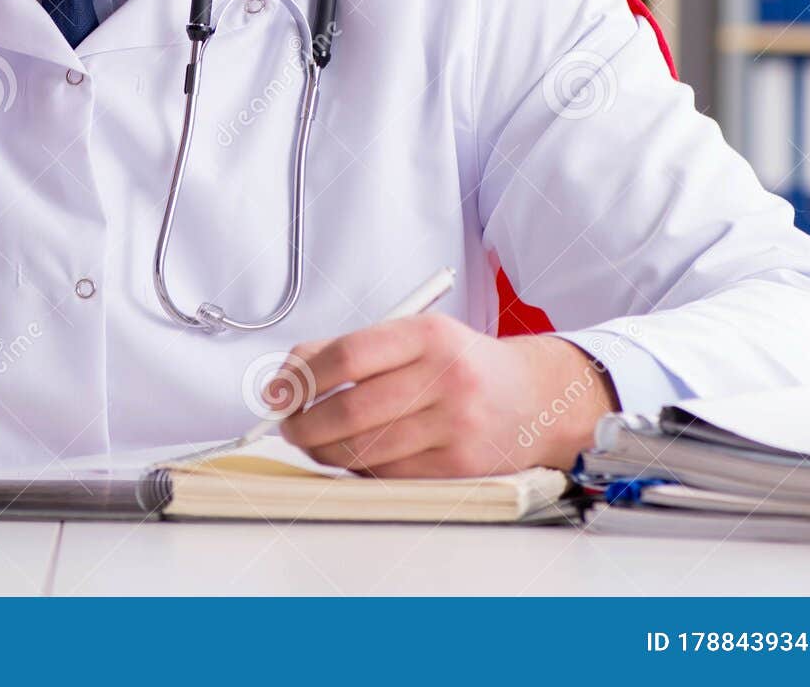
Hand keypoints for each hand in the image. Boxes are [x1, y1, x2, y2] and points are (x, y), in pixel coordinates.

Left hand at [273, 315, 617, 476]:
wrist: (533, 397)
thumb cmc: (460, 364)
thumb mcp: (413, 336)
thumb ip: (348, 349)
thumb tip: (286, 378)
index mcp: (427, 335)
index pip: (347, 356)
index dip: (301, 379)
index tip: (276, 393)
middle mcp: (445, 377)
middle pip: (350, 410)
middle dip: (303, 424)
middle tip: (287, 426)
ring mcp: (455, 425)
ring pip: (365, 449)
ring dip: (325, 451)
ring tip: (313, 442)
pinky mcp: (460, 465)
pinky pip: (390, 474)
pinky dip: (359, 468)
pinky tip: (352, 456)